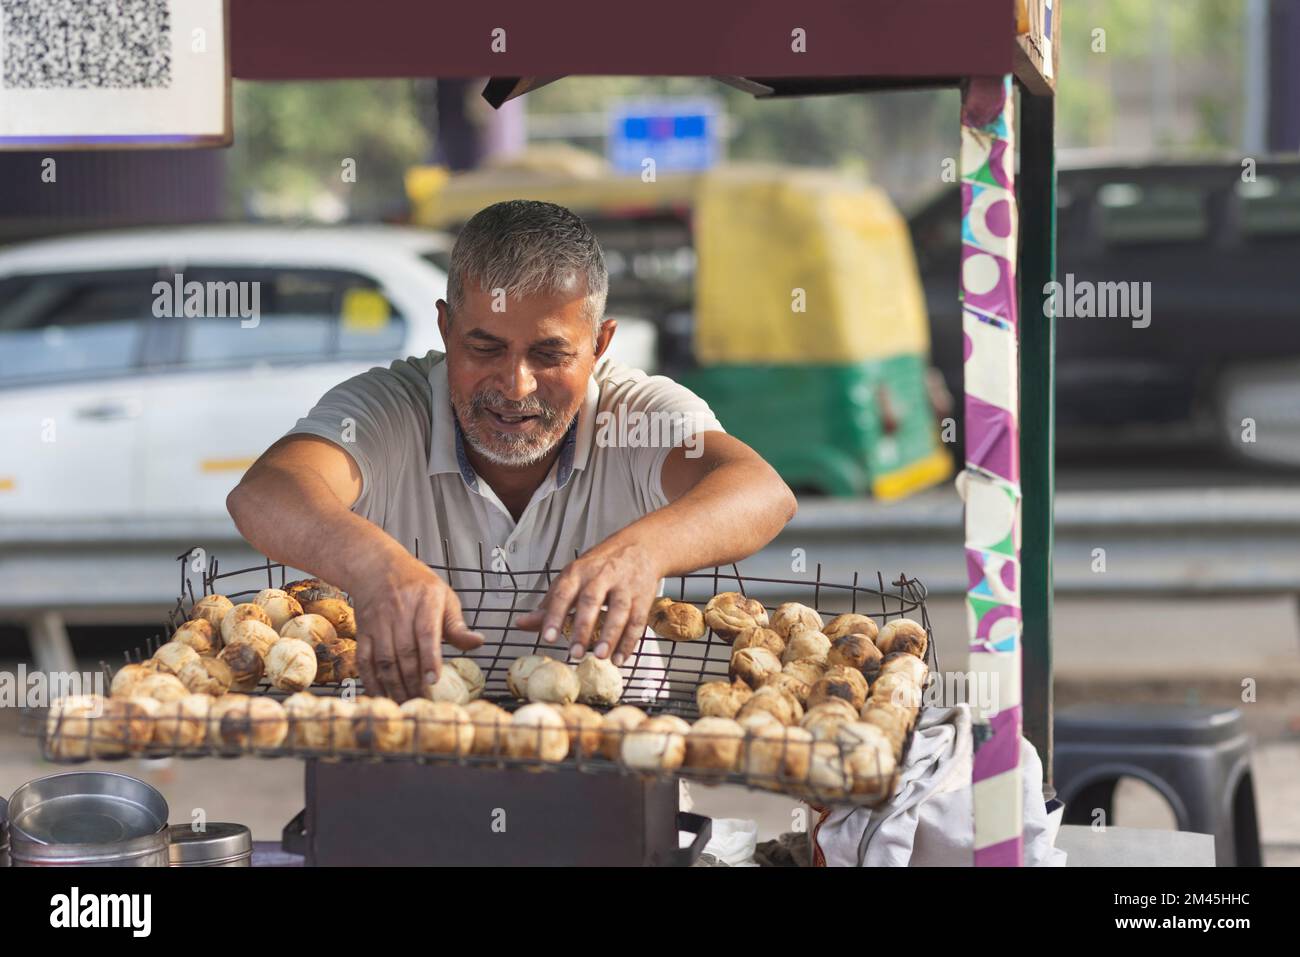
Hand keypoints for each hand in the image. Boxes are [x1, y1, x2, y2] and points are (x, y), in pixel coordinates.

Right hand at [346, 551, 483, 701]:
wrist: (377, 567)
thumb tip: (479, 643)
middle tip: (423, 702)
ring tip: (406, 703)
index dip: (430, 658)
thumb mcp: (444, 597)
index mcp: (425, 600)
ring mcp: (378, 622)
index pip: (426, 632)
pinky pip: (364, 660)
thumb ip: (458, 625)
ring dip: (394, 686)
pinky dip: (372, 681)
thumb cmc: (417, 585)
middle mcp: (399, 611)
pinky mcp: (362, 631)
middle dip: (414, 681)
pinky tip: (382, 695)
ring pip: (384, 660)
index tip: (434, 680)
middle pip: (405, 652)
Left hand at [514, 539, 660, 664]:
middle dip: (582, 628)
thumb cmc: (600, 566)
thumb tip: (520, 624)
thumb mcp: (572, 578)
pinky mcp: (643, 596)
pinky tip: (620, 658)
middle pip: (591, 601)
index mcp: (578, 572)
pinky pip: (637, 620)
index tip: (547, 637)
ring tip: (600, 656)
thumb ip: (549, 604)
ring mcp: (624, 585)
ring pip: (618, 611)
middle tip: (574, 653)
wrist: (640, 546)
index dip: (554, 615)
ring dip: (609, 635)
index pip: (563, 593)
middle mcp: (601, 576)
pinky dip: (629, 641)